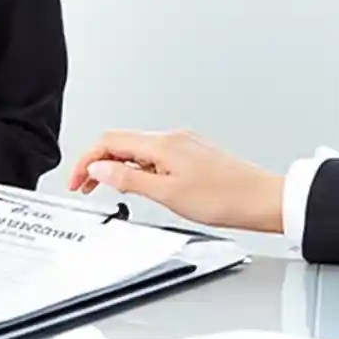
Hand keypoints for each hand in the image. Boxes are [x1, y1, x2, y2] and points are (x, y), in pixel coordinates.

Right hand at [68, 130, 285, 232]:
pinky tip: (143, 185)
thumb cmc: (224, 198)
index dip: (86, 161)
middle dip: (98, 164)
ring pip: (138, 150)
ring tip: (111, 190)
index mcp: (161, 144)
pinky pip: (155, 156)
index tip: (76, 181)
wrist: (262, 199)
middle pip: (121, 143)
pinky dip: (139, 168)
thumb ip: (129, 179)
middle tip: (85, 188)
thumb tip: (99, 169)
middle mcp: (171, 138)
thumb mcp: (167, 194)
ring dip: (118, 168)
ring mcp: (183, 144)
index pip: (109, 142)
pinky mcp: (192, 154)